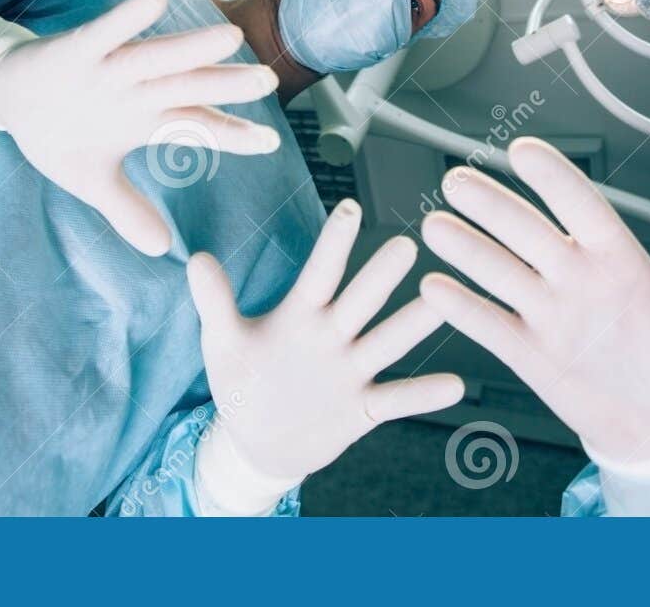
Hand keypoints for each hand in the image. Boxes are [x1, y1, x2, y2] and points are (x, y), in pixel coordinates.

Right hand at [0, 0, 281, 255]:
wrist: (7, 96)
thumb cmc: (57, 132)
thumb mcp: (90, 180)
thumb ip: (126, 209)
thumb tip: (162, 250)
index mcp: (147, 118)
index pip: (198, 125)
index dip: (233, 133)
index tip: (271, 143)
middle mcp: (139, 89)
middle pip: (190, 87)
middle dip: (227, 85)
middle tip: (269, 81)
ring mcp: (111, 68)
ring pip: (158, 57)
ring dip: (192, 48)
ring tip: (231, 37)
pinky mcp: (78, 50)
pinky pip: (106, 32)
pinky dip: (127, 19)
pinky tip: (155, 0)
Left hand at [188, 200, 463, 509]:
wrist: (258, 441)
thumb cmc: (242, 381)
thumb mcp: (223, 341)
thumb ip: (215, 302)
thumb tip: (194, 259)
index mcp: (301, 313)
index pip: (320, 272)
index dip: (334, 243)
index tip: (350, 208)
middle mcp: (333, 335)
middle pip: (361, 300)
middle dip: (380, 275)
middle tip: (407, 244)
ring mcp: (351, 370)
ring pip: (386, 341)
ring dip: (413, 323)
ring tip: (440, 300)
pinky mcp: (362, 408)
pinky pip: (396, 399)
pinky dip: (424, 394)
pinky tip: (454, 384)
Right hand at [420, 138, 649, 466]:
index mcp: (620, 259)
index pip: (581, 208)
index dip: (554, 180)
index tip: (523, 152)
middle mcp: (577, 277)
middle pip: (527, 231)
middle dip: (492, 206)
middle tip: (457, 181)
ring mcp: (550, 313)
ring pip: (500, 271)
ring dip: (467, 249)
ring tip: (434, 226)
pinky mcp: (531, 351)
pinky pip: (491, 325)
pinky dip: (462, 309)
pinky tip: (434, 289)